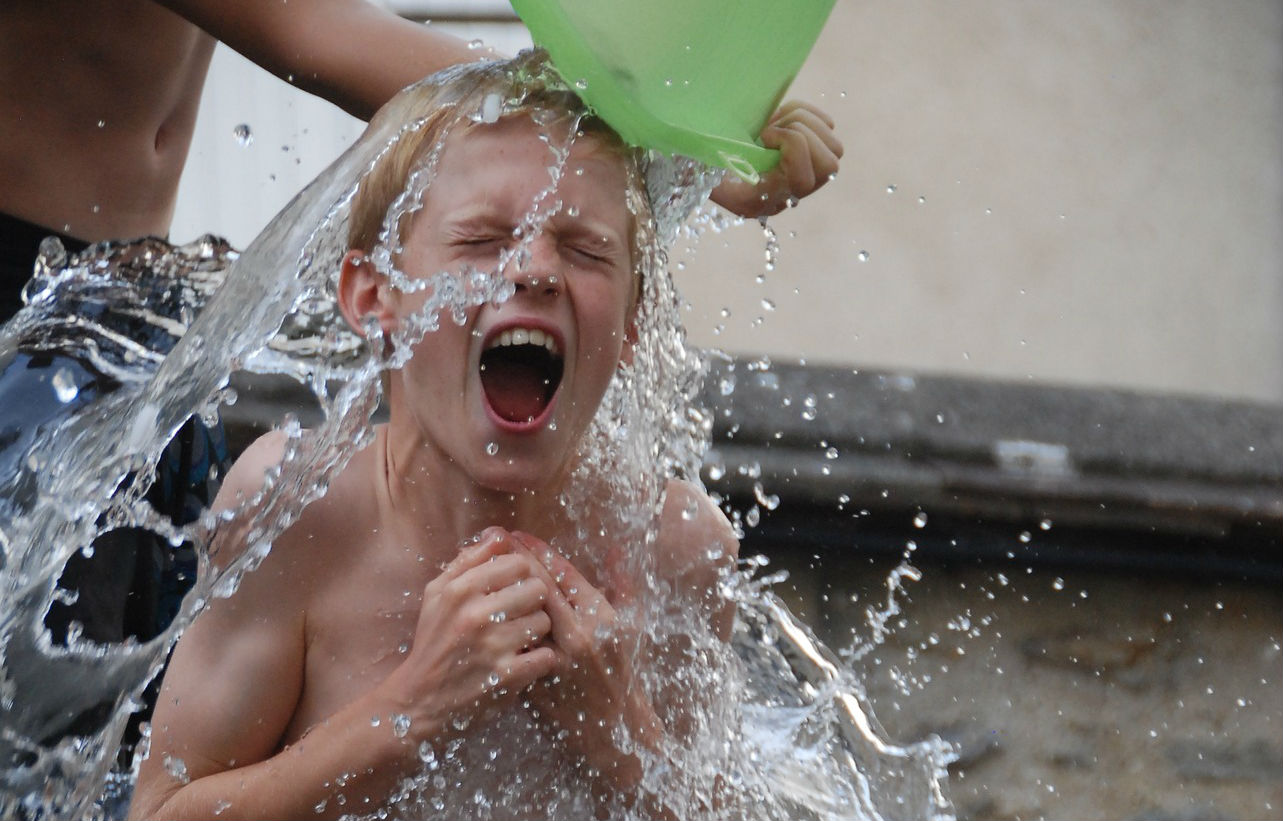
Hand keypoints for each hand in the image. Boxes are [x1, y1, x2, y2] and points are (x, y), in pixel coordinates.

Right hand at [374, 527, 558, 746]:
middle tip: (518, 617)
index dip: (520, 576)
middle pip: (537, 589)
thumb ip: (468, 561)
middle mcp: (476, 614)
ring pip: (544, 621)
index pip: (518, 563)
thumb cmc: (433, 641)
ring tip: (519, 640)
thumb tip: (499, 533)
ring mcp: (493, 646)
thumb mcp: (437, 595)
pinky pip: (546, 655)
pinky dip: (540, 659)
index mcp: (460, 589)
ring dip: (536, 632)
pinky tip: (524, 661)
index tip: (511, 591)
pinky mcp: (506, 677)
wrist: (418, 700)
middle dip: (532, 602)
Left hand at [511, 533, 662, 790]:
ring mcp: (554, 658)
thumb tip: (614, 549)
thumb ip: (622, 583)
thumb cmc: (625, 667)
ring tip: (485, 568)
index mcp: (600, 617)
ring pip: (520, 614)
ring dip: (502, 588)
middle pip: (536, 588)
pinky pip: (513, 643)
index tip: (519, 534)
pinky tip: (487, 605)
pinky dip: (500, 620)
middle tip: (496, 542)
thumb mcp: (633, 623)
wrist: (614, 722)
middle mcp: (576, 635)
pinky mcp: (537, 677)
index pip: (562, 573)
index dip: (538, 550)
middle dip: (514, 562)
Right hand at [710, 100, 843, 217]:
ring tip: (774, 124)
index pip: (803, 179)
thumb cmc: (702, 166)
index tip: (763, 137)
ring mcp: (807, 176)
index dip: (791, 148)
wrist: (711, 165)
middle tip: (771, 130)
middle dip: (802, 135)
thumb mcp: (698, 168)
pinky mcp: (814, 154)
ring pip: (834, 146)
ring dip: (803, 122)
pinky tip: (782, 120)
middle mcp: (790, 194)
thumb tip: (690, 153)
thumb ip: (700, 166)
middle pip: (830, 165)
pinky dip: (808, 114)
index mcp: (764, 200)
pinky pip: (828, 127)